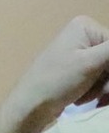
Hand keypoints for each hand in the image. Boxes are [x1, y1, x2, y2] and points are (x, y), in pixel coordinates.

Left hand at [0, 16, 108, 132]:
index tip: (106, 81)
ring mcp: (79, 53)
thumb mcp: (92, 62)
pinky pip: (99, 80)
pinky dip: (95, 91)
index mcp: (85, 27)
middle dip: (108, 80)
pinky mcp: (77, 70)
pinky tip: (81, 98)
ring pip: (108, 72)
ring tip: (88, 97)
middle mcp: (83, 36)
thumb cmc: (58, 80)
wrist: (31, 105)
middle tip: (102, 93)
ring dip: (102, 88)